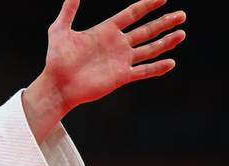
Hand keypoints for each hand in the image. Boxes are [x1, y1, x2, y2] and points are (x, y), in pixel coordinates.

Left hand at [45, 0, 185, 109]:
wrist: (57, 85)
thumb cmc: (56, 59)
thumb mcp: (59, 31)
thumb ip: (68, 11)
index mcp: (106, 31)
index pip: (132, 14)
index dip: (147, 5)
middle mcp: (117, 44)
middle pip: (146, 30)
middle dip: (164, 22)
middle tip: (182, 14)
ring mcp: (121, 60)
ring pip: (149, 49)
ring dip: (166, 42)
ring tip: (181, 33)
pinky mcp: (121, 76)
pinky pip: (143, 71)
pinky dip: (157, 68)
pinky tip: (171, 62)